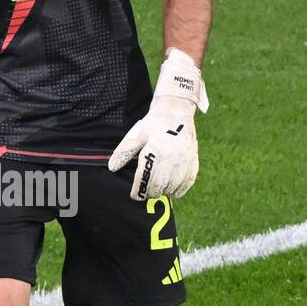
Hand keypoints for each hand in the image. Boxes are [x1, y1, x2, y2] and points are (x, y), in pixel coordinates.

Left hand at [108, 48, 207, 200]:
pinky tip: (173, 188)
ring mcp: (184, 160)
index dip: (139, 191)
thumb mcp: (136, 134)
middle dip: (150, 193)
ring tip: (157, 189)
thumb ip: (124, 151)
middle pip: (159, 186)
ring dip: (164, 192)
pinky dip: (180, 189)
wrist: (177, 109)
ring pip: (173, 187)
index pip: (145, 179)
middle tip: (145, 193)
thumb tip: (112, 167)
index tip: (135, 196)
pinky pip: (188, 182)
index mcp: (154, 151)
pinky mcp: (193, 160)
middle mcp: (171, 158)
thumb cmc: (154, 123)